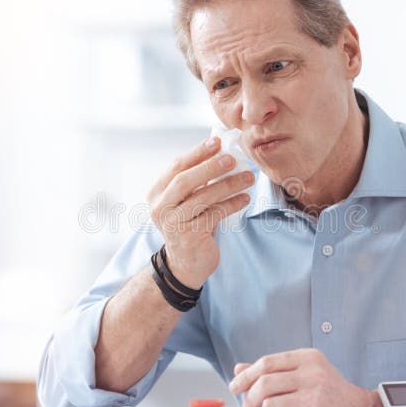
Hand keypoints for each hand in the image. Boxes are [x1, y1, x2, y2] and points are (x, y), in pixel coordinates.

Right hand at [148, 136, 254, 288]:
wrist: (186, 264)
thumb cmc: (191, 225)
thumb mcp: (188, 201)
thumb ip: (197, 181)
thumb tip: (223, 153)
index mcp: (157, 192)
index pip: (177, 166)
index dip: (198, 152)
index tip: (217, 142)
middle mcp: (160, 207)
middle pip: (185, 180)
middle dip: (211, 167)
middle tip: (233, 159)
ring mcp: (172, 223)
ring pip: (202, 197)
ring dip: (228, 185)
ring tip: (248, 177)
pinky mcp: (189, 235)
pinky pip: (213, 214)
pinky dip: (231, 204)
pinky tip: (245, 198)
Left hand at [228, 348, 394, 406]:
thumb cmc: (330, 394)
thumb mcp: (304, 374)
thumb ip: (273, 371)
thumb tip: (239, 368)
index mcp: (307, 358)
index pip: (267, 362)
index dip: (246, 375)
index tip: (235, 386)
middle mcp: (312, 373)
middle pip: (264, 383)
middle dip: (250, 398)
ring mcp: (315, 396)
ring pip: (270, 405)